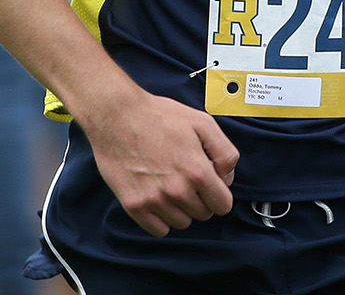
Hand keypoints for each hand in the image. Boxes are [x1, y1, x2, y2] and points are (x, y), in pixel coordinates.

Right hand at [81, 88, 237, 235]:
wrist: (116, 115)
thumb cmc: (158, 116)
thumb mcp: (203, 123)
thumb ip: (225, 152)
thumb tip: (227, 177)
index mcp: (197, 171)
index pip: (223, 205)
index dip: (219, 193)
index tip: (210, 184)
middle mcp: (177, 190)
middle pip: (203, 214)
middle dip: (201, 198)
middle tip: (187, 178)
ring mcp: (154, 200)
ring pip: (182, 223)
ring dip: (181, 209)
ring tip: (170, 185)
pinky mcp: (134, 206)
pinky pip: (158, 229)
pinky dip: (161, 219)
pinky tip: (158, 198)